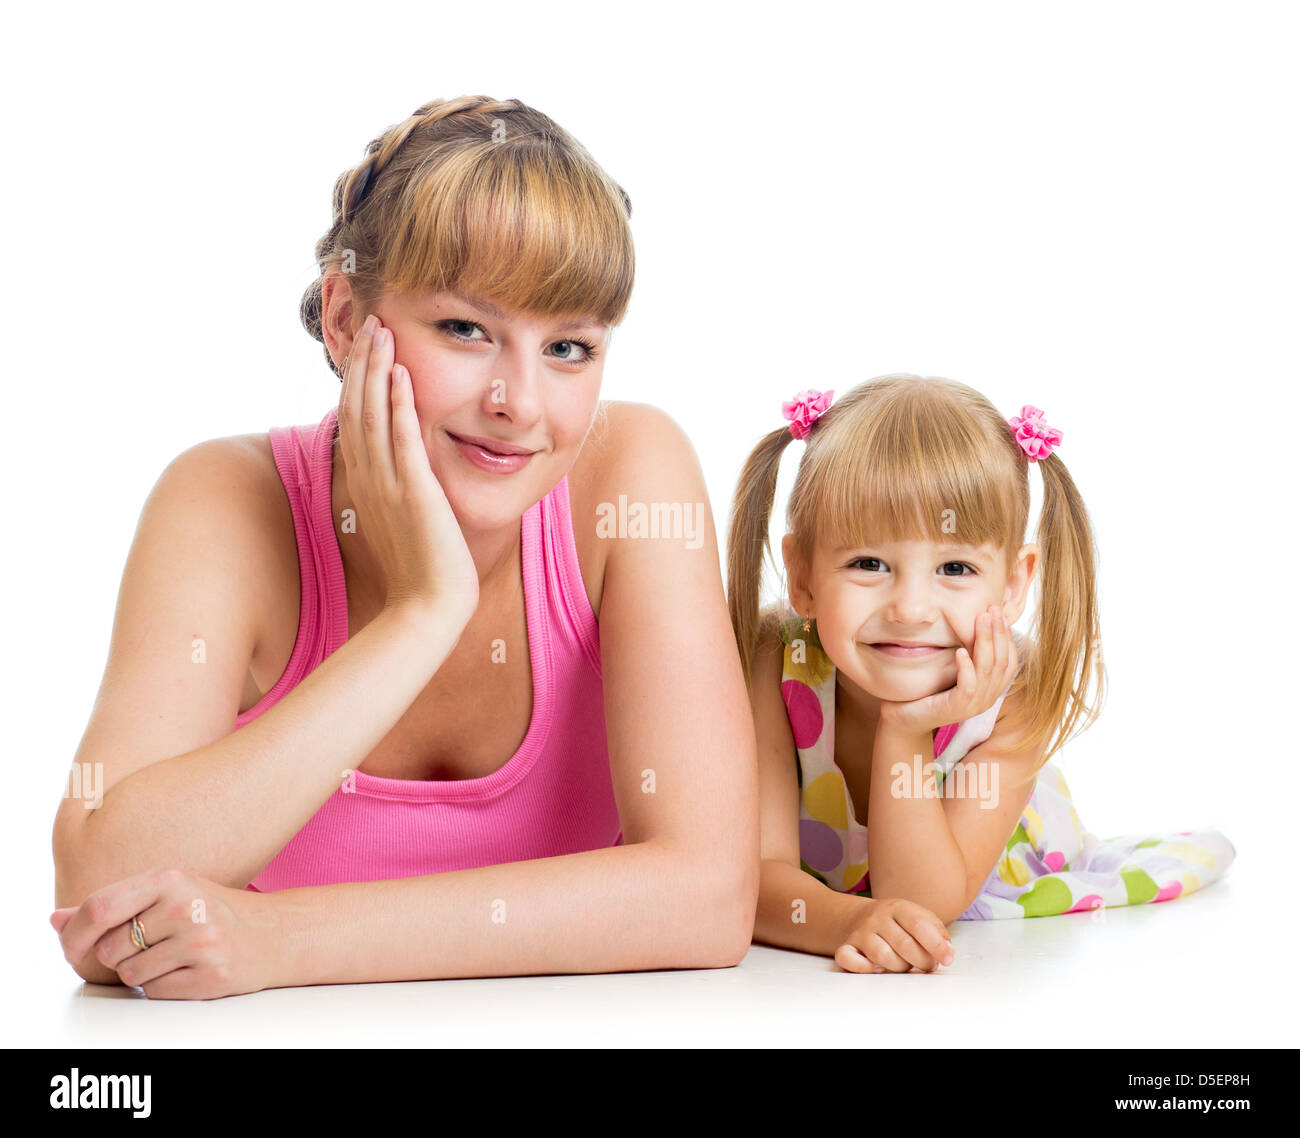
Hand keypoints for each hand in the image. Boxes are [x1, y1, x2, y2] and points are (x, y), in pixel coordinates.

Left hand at [50, 868, 284, 999]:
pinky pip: (155, 992)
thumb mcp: (165, 894)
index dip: (73, 934)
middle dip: (116, 956)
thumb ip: (111, 906)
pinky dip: (161, 986)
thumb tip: (55, 920)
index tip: (69, 948)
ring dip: (140, 973)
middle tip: (144, 947)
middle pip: (110, 948)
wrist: (274, 933)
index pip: (99, 908)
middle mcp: (185, 907)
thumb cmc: (212, 911)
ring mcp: (201, 942)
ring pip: (130, 974)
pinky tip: (185, 969)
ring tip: (170, 956)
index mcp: (170, 878)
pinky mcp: (211, 975)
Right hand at [338, 314, 478, 618]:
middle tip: (370, 321)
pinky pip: (403, 440)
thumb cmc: (422, 571)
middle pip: (358, 407)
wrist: (428, 608)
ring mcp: (390, 485)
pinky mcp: (415, 492)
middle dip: (362, 362)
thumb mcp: (405, 522)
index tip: (365, 345)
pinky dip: (401, 404)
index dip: (357, 380)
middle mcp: (371, 479)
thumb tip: (406, 474)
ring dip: (377, 370)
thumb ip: (400, 492)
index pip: (356, 419)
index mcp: (367, 483)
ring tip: (382, 331)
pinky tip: (402, 373)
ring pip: (375, 415)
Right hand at [835, 897, 953, 973]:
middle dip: (922, 961)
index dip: (936, 945)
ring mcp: (860, 933)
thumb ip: (937, 932)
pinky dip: (862, 967)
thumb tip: (948, 952)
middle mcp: (877, 918)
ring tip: (904, 964)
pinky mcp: (846, 947)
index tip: (948, 959)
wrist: (860, 918)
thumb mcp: (919, 917)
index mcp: (897, 907)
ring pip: (883, 957)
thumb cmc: (898, 924)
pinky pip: (849, 959)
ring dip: (900, 968)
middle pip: (904, 944)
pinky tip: (875, 968)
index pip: (918, 924)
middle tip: (928, 965)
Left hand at [878, 604, 1018, 734]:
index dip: (1006, 636)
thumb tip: (977, 622)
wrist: (906, 718)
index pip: (1009, 661)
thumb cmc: (929, 691)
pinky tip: (960, 651)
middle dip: (998, 633)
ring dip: (985, 642)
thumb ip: (969, 654)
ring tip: (980, 620)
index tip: (1000, 614)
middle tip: (993, 610)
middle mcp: (987, 698)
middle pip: (1002, 662)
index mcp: (991, 689)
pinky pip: (968, 686)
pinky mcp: (957, 709)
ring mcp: (973, 705)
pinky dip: (966, 667)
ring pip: (988, 670)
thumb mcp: (954, 670)